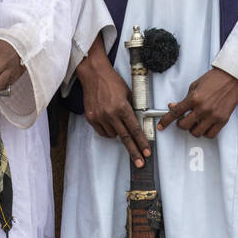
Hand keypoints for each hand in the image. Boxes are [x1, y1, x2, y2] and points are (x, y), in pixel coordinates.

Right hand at [76, 40, 148, 166]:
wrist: (94, 74)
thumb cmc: (112, 81)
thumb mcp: (128, 93)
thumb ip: (132, 109)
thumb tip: (138, 123)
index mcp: (122, 107)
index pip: (135, 129)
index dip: (142, 142)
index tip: (147, 152)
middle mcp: (110, 114)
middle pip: (125, 138)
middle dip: (134, 151)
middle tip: (140, 163)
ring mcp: (99, 117)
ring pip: (113, 135)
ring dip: (119, 134)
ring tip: (118, 122)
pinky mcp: (91, 118)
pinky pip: (102, 132)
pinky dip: (108, 131)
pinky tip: (110, 123)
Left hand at [158, 67, 237, 138]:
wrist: (232, 77)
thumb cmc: (214, 79)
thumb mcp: (195, 85)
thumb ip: (185, 98)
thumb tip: (174, 107)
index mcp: (194, 98)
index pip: (176, 113)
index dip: (166, 121)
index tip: (162, 126)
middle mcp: (203, 108)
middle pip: (184, 125)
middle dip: (181, 124)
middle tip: (183, 120)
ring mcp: (213, 115)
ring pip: (196, 132)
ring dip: (193, 129)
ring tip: (195, 123)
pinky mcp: (222, 120)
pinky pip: (210, 134)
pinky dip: (205, 133)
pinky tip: (205, 126)